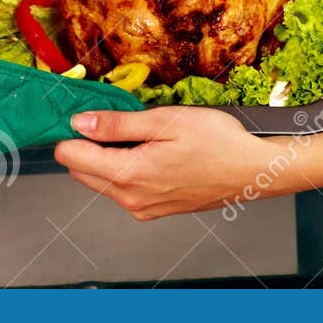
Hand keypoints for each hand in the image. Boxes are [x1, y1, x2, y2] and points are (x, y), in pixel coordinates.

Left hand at [53, 107, 277, 219]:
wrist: (252, 171)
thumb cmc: (218, 142)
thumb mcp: (166, 121)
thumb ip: (118, 124)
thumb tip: (79, 123)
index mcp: (129, 175)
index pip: (71, 157)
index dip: (71, 131)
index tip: (83, 112)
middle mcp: (130, 199)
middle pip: (80, 172)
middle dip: (86, 143)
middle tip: (112, 117)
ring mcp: (143, 208)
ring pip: (102, 181)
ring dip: (106, 156)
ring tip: (138, 133)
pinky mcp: (155, 210)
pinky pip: (123, 189)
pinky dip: (125, 169)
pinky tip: (151, 151)